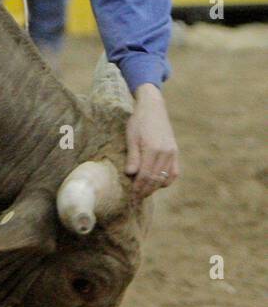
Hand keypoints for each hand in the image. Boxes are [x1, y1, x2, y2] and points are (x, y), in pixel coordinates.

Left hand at [124, 84, 178, 199]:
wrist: (153, 108)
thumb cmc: (138, 121)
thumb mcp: (131, 137)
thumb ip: (132, 156)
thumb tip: (131, 174)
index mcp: (153, 149)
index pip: (146, 175)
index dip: (138, 186)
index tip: (131, 194)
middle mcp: (165, 153)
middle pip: (156, 178)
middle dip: (146, 190)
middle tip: (136, 197)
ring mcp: (172, 153)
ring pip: (166, 177)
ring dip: (155, 187)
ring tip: (144, 192)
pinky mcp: (175, 152)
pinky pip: (174, 172)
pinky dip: (166, 180)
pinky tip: (158, 184)